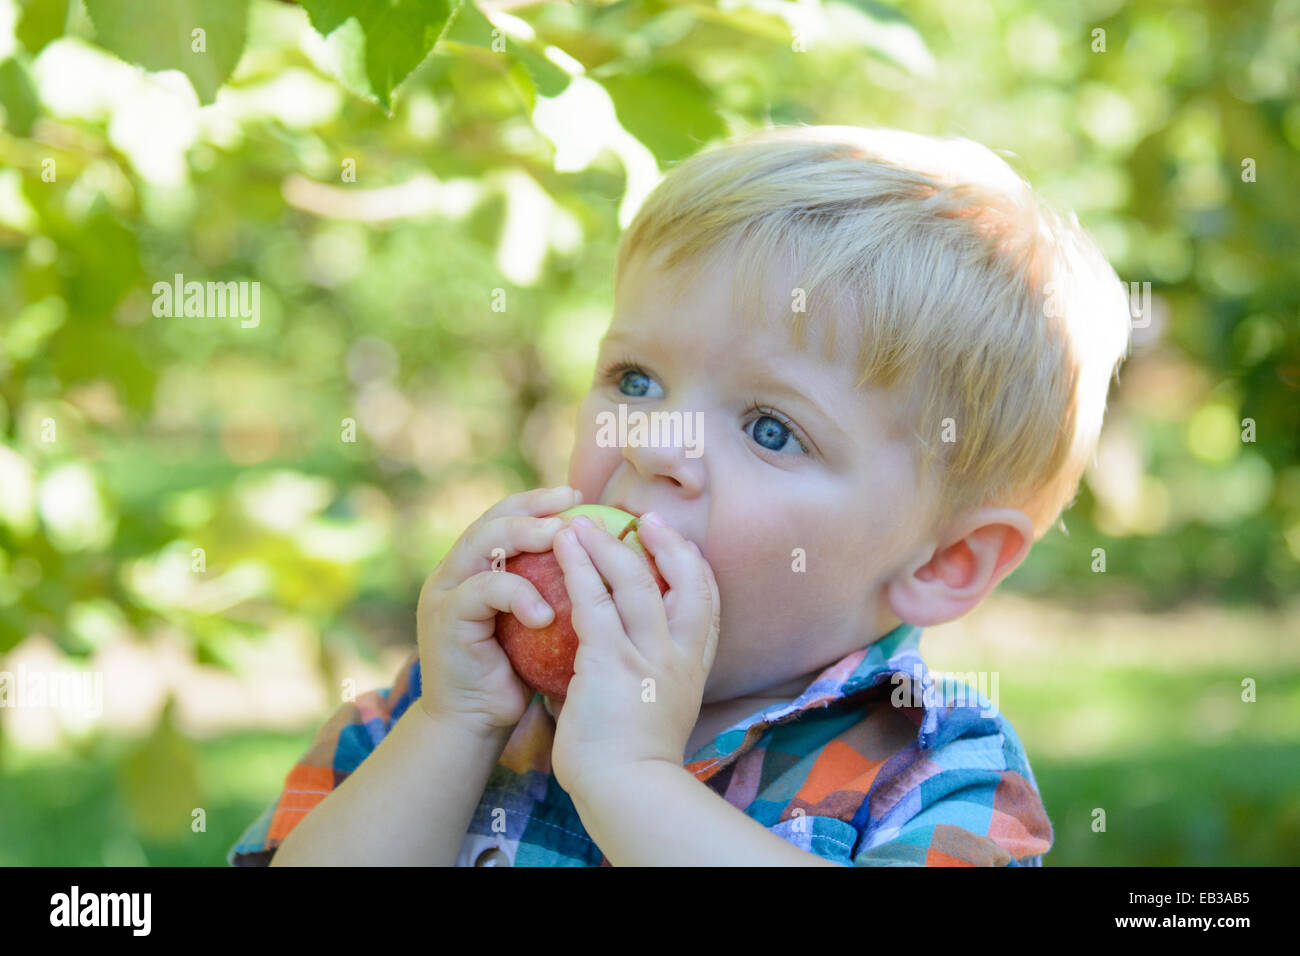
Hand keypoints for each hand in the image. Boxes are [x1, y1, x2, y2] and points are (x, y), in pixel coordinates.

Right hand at [415, 485, 582, 733]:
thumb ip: (552, 587)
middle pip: (492, 520)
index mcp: (477, 566)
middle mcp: (455, 571)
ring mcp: (445, 592)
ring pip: (482, 544)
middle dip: (533, 508)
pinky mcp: (444, 619)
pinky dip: (518, 596)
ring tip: (562, 539)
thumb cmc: (516, 674)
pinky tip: (547, 612)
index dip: (539, 502)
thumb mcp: (538, 622)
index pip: (506, 516)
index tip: (578, 496)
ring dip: (524, 537)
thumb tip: (606, 556)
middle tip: (571, 506)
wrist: (473, 725)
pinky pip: (483, 592)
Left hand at [547, 512, 720, 800]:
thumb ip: (643, 679)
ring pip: (634, 580)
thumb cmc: (631, 763)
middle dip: (667, 544)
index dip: (695, 568)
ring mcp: (648, 654)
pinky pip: (594, 599)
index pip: (707, 604)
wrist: (627, 791)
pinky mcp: (611, 659)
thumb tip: (613, 662)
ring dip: (608, 543)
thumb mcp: (654, 712)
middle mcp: (678, 655)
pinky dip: (579, 565)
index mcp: (691, 668)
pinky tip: (564, 545)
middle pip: (687, 580)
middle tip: (644, 519)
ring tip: (584, 521)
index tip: (679, 546)